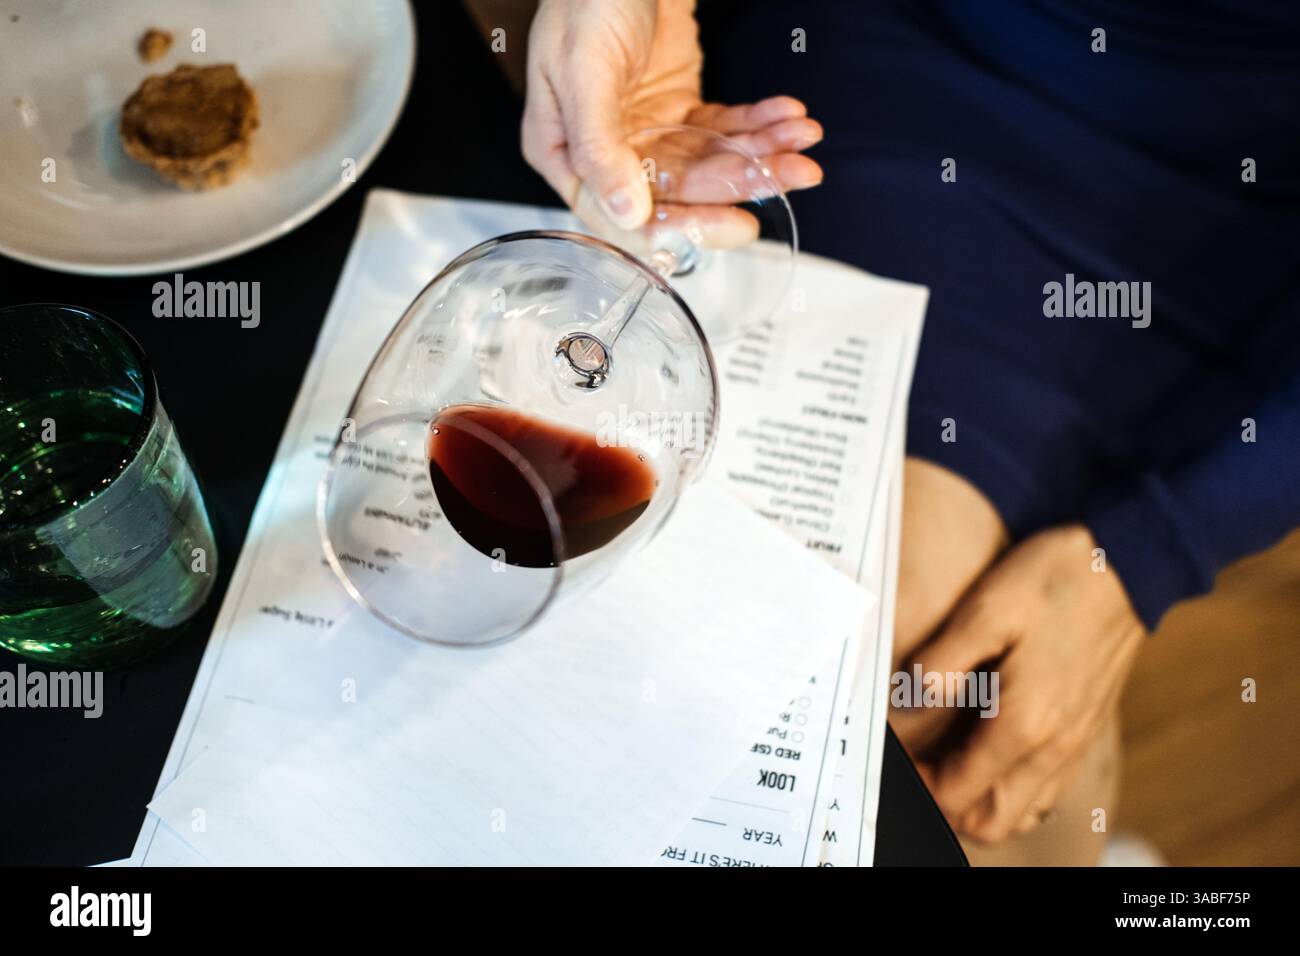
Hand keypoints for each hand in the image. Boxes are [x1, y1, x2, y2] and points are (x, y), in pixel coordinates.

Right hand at [522, 0, 822, 241]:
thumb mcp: (583, 70)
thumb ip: (599, 146)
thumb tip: (627, 214)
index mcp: (564, 154)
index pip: (623, 215)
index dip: (682, 226)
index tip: (734, 224)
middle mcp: (607, 152)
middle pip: (679, 192)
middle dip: (740, 183)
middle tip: (790, 175)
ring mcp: (647, 132)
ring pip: (710, 162)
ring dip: (762, 153)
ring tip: (802, 140)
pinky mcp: (680, 109)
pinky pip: (725, 128)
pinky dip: (760, 123)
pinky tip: (789, 116)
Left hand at [906, 524, 1146, 842]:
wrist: (1128, 562)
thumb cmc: (1056, 579)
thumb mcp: (986, 609)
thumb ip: (942, 662)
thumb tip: (907, 703)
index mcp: (1025, 724)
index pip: (955, 796)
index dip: (916, 782)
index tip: (896, 750)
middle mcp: (1053, 748)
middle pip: (990, 823)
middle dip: (944, 803)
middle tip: (917, 757)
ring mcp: (1073, 743)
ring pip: (1021, 812)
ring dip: (978, 798)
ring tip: (946, 750)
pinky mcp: (1082, 729)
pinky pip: (1043, 786)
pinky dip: (1009, 783)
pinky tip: (986, 737)